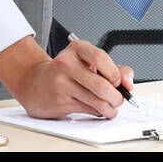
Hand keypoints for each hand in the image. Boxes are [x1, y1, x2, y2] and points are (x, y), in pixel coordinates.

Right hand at [9, 37, 133, 119]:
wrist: (35, 83)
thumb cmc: (66, 72)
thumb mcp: (87, 62)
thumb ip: (113, 68)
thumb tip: (128, 82)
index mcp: (77, 48)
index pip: (101, 58)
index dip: (115, 73)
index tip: (119, 82)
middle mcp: (66, 63)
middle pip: (101, 84)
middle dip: (116, 96)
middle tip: (119, 99)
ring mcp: (61, 82)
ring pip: (96, 100)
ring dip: (109, 108)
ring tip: (111, 108)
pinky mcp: (59, 101)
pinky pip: (87, 109)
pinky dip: (98, 112)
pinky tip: (98, 110)